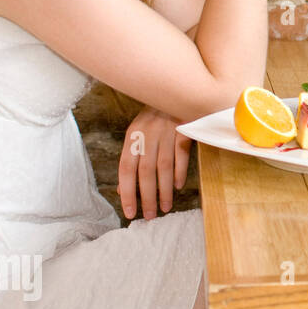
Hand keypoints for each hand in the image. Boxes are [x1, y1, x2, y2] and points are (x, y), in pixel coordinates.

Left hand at [118, 105, 191, 220]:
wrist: (175, 93)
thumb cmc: (155, 119)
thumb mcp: (137, 136)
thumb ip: (131, 160)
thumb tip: (122, 189)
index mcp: (132, 137)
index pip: (126, 169)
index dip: (127, 191)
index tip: (130, 211)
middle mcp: (148, 135)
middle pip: (145, 172)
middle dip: (147, 197)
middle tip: (149, 215)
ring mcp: (167, 133)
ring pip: (163, 167)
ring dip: (164, 190)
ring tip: (164, 207)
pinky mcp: (185, 130)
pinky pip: (181, 155)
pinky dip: (180, 172)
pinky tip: (178, 186)